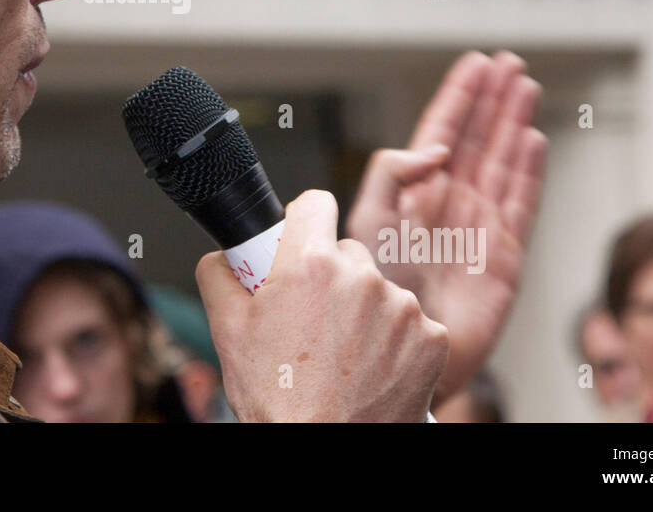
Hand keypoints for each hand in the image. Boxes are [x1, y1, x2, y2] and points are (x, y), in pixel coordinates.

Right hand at [198, 189, 448, 421]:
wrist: (322, 449)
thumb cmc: (279, 400)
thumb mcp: (228, 332)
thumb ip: (219, 277)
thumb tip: (220, 258)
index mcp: (310, 265)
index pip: (315, 204)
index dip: (303, 221)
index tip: (301, 239)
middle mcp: (362, 277)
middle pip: (348, 254)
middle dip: (332, 278)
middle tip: (313, 319)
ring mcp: (403, 308)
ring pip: (380, 290)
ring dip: (366, 311)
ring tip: (343, 355)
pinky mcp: (432, 339)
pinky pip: (412, 324)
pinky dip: (396, 342)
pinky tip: (373, 368)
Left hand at [345, 51, 546, 402]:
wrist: (401, 347)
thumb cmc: (376, 292)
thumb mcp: (367, 220)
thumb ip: (391, 174)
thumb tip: (432, 147)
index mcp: (413, 195)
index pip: (439, 133)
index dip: (458, 98)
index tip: (474, 64)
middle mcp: (449, 205)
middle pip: (477, 140)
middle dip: (492, 100)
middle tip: (509, 62)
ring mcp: (479, 227)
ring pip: (502, 162)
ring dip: (514, 123)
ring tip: (525, 85)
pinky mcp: (505, 254)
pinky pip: (521, 202)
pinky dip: (529, 170)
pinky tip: (533, 138)